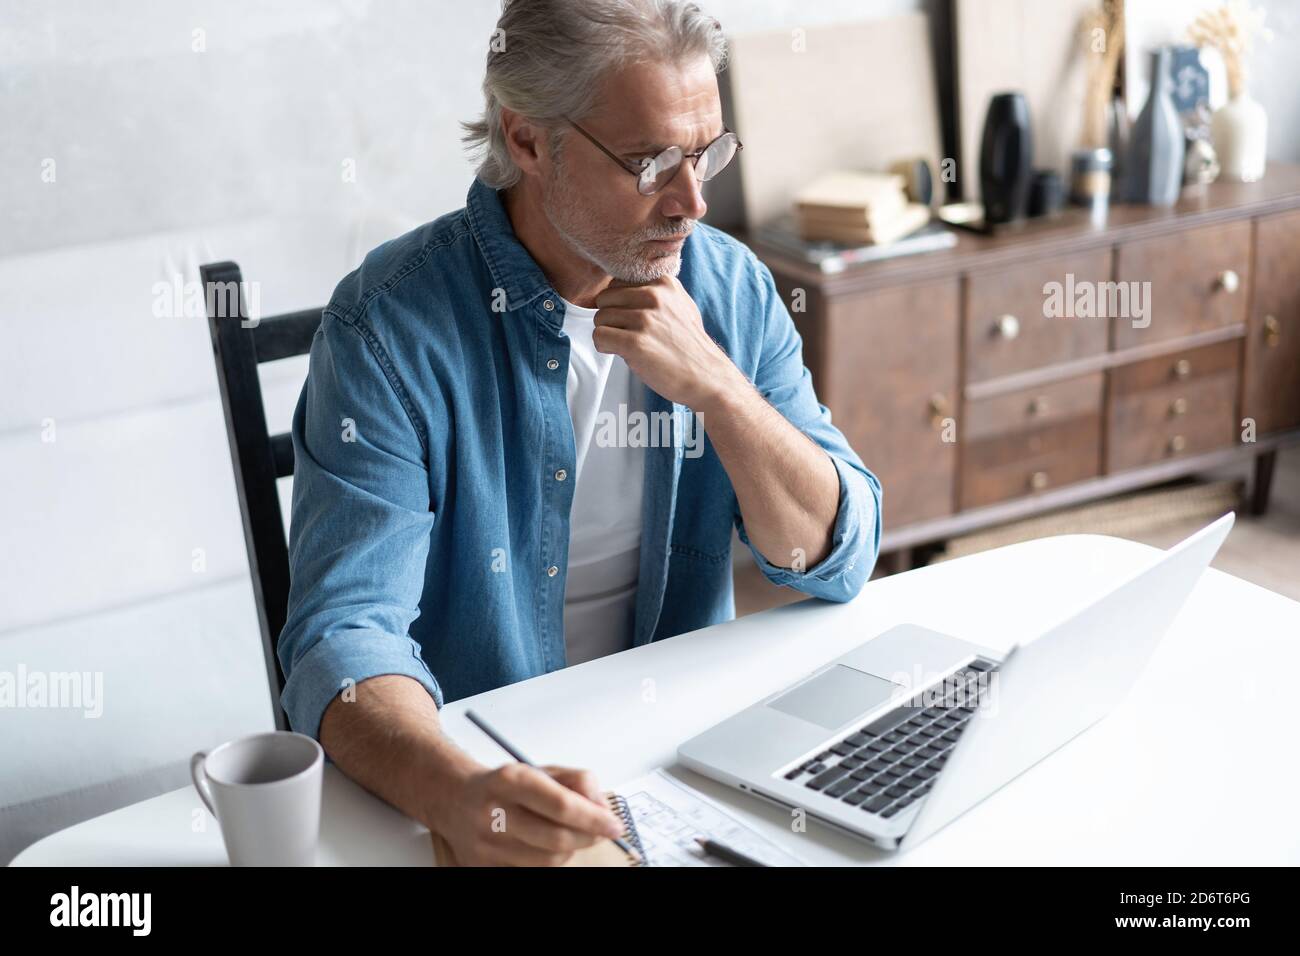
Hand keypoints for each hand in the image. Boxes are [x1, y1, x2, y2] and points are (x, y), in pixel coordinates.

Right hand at [431, 762, 625, 865]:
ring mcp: (485, 844)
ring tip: (569, 834)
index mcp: (510, 780)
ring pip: (548, 861)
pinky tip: (546, 845)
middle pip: (557, 839)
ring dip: (570, 850)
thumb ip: (577, 782)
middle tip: (601, 830)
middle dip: (588, 837)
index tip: (614, 824)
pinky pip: (531, 871)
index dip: (593, 818)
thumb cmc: (505, 785)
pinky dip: (548, 861)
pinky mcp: (482, 866)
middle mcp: (493, 812)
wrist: (454, 798)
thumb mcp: (541, 769)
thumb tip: (602, 808)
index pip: (561, 805)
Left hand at [593, 275, 744, 409]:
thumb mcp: (681, 306)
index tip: (631, 320)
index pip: (618, 283)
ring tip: (629, 345)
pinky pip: (599, 336)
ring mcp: (645, 319)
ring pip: (600, 318)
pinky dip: (605, 347)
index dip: (619, 304)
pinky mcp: (636, 342)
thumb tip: (625, 288)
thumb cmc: (691, 347)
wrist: (706, 377)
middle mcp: (654, 296)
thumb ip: (657, 294)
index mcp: (664, 283)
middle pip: (605, 298)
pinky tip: (622, 353)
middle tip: (627, 334)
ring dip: (609, 334)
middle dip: (610, 318)